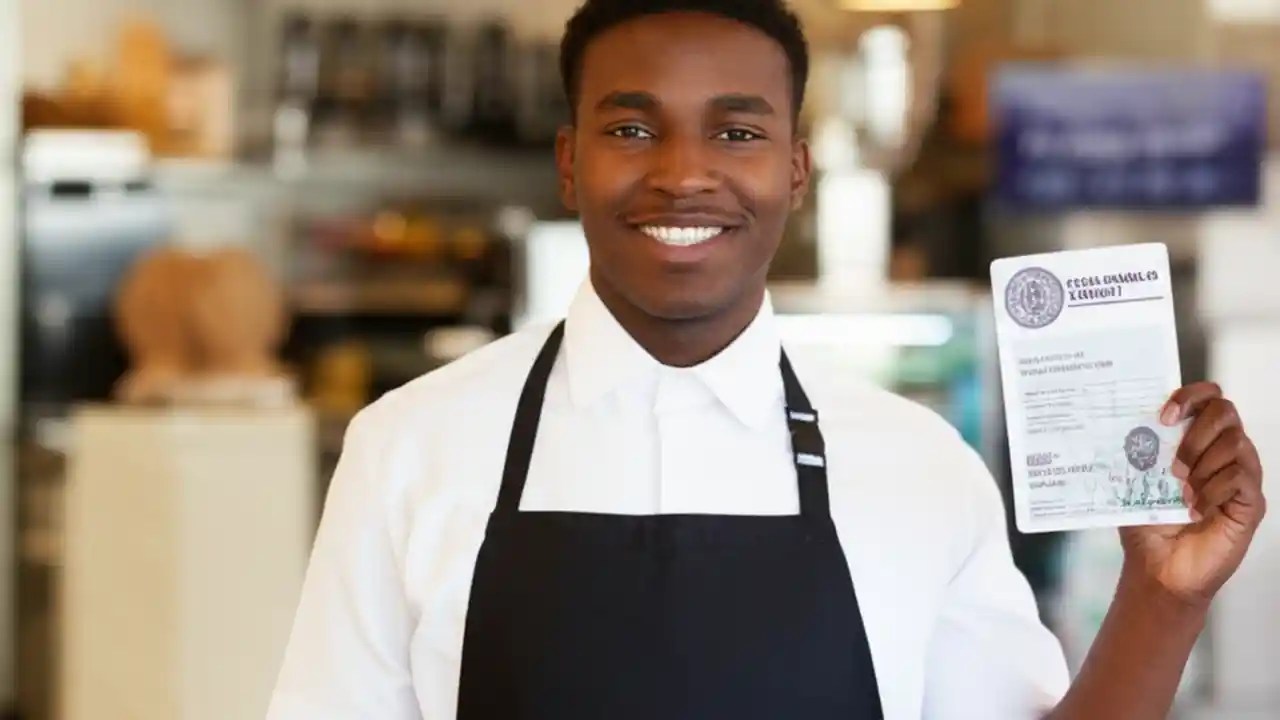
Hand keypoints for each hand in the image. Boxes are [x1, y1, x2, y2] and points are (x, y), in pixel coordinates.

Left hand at [1119, 382, 1265, 606]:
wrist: (1158, 568)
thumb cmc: (1149, 525)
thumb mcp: (1137, 479)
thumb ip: (1140, 448)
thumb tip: (1123, 417)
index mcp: (1198, 440)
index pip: (1209, 398)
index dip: (1190, 396)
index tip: (1164, 416)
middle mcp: (1224, 452)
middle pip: (1226, 412)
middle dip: (1195, 434)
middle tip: (1173, 466)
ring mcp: (1242, 476)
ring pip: (1235, 444)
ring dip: (1202, 466)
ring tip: (1182, 493)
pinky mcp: (1251, 503)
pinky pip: (1241, 478)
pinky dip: (1213, 491)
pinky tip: (1196, 510)